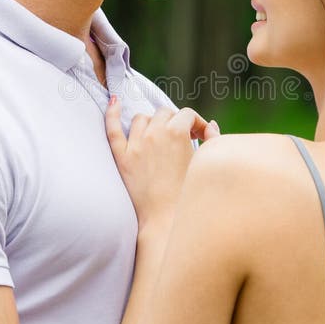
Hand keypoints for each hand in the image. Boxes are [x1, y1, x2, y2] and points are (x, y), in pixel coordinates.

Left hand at [105, 98, 219, 224]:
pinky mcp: (122, 158)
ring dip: (152, 123)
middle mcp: (155, 133)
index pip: (188, 114)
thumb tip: (210, 125)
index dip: (197, 123)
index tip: (200, 136)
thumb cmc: (191, 195)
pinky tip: (113, 102)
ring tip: (159, 136)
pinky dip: (112, 112)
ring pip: (142, 119)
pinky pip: (112, 129)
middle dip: (175, 122)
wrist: (166, 221)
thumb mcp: (206, 164)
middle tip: (182, 138)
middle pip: (165, 113)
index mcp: (177, 132)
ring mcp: (136, 144)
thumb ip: (213, 139)